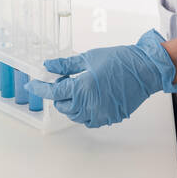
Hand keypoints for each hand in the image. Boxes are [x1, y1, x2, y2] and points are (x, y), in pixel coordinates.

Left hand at [24, 30, 176, 128]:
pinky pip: (88, 120)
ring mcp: (99, 114)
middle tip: (62, 79)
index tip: (31, 85)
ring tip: (77, 88)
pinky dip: (83, 111)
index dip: (40, 88)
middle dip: (58, 94)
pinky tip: (88, 98)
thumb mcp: (88, 57)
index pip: (53, 92)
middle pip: (62, 106)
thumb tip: (48, 65)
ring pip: (74, 115)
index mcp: (82, 88)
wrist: (144, 70)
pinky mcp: (108, 118)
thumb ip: (66, 64)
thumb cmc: (120, 60)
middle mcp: (89, 105)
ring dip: (70, 104)